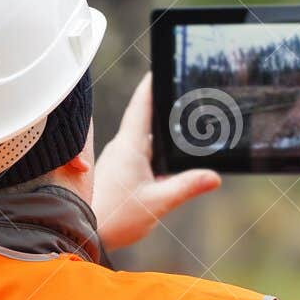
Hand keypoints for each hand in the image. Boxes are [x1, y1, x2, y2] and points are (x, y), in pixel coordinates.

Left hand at [93, 74, 221, 251]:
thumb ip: (186, 187)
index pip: (141, 105)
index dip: (152, 84)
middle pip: (145, 118)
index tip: (161, 67)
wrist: (84, 232)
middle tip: (185, 93)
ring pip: (143, 138)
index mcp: (129, 146)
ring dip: (160, 131)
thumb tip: (214, 177)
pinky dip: (154, 149)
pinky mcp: (118, 172)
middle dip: (165, 107)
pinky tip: (167, 158)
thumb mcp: (157, 202)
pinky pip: (139, 153)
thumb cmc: (115, 218)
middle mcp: (122, 147)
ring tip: (183, 123)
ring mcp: (118, 159)